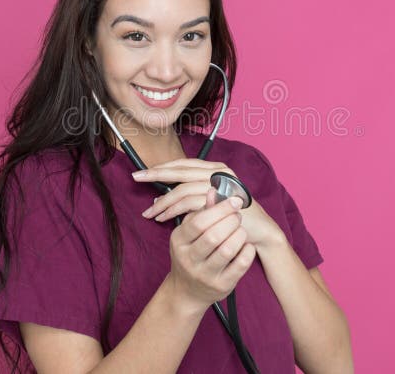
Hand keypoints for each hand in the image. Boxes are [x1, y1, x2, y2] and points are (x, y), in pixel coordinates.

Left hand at [134, 158, 283, 249]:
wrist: (259, 231)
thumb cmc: (233, 217)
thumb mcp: (211, 201)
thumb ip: (193, 194)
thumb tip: (162, 196)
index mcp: (216, 168)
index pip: (183, 163)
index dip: (162, 167)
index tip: (142, 172)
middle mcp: (219, 171)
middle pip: (180, 170)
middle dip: (155, 174)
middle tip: (136, 178)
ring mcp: (221, 184)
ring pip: (182, 188)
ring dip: (163, 201)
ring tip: (150, 212)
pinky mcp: (221, 199)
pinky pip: (189, 203)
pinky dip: (173, 210)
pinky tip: (163, 217)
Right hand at [167, 188, 254, 309]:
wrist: (187, 292)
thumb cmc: (190, 255)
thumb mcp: (188, 234)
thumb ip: (201, 213)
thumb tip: (213, 191)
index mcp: (179, 242)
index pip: (199, 222)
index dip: (220, 209)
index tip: (234, 200)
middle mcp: (189, 260)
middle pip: (214, 235)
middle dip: (231, 221)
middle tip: (238, 215)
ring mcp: (205, 275)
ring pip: (227, 250)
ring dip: (239, 234)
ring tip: (241, 229)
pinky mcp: (222, 286)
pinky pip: (240, 265)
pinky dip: (247, 250)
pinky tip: (246, 245)